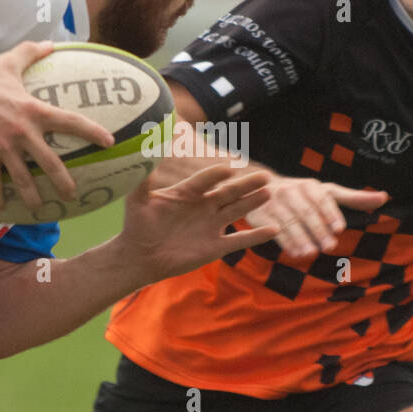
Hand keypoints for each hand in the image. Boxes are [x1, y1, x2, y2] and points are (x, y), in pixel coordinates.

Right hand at [0, 41, 114, 211]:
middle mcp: (23, 132)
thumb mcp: (10, 62)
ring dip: (32, 197)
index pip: (71, 122)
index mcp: (34, 111)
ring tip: (39, 208)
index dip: (93, 132)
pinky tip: (0, 208)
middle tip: (72, 194)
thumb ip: (32, 52)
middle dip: (63, 182)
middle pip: (50, 163)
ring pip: (23, 179)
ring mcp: (3, 147)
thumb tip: (51, 42)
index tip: (109, 141)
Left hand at [120, 164, 276, 280]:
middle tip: (264, 176)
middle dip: (246, 185)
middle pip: (229, 192)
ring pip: (237, 211)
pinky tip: (274, 229)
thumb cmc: (138, 226)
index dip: (215, 175)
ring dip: (253, 203)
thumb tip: (142, 155)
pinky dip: (256, 236)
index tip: (228, 168)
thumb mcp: (138, 201)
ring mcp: (212, 225)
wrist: (141, 255)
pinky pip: (239, 240)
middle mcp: (204, 206)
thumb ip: (142, 181)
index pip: (205, 181)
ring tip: (269, 193)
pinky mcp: (216, 246)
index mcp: (188, 193)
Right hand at [244, 176, 387, 257]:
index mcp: (311, 186)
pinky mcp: (260, 214)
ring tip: (310, 254)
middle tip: (329, 247)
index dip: (331, 213)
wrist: (260, 187)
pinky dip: (284, 241)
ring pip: (289, 221)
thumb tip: (385, 197)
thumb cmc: (302, 194)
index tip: (339, 229)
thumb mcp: (327, 192)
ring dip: (300, 238)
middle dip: (317, 230)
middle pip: (307, 212)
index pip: (322, 199)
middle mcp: (292, 191)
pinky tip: (294, 253)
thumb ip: (354, 197)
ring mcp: (275, 202)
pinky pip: (273, 228)